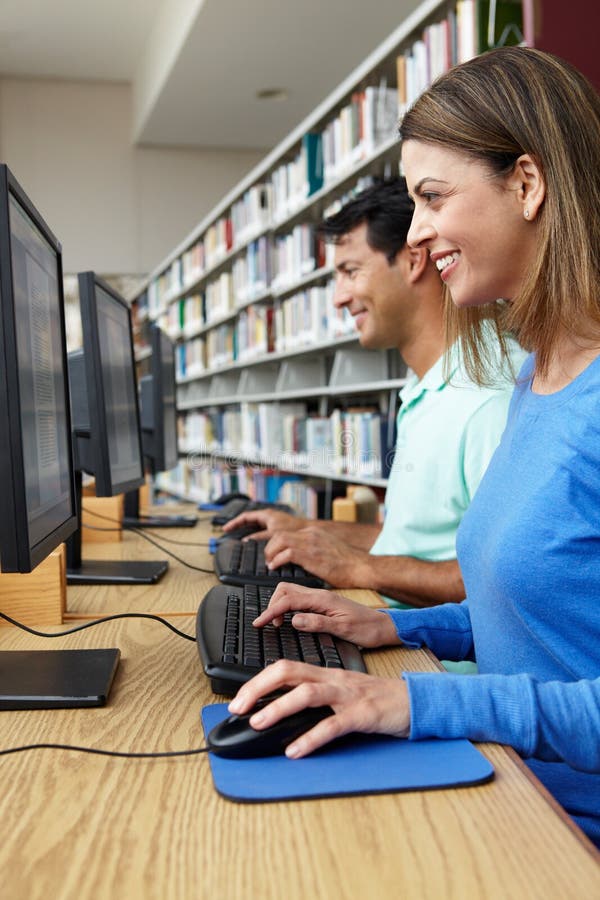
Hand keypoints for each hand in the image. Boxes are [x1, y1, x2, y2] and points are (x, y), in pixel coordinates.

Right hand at [222, 508, 305, 539]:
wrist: (308, 531)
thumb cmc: (293, 529)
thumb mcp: (272, 534)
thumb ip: (258, 537)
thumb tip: (246, 541)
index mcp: (266, 515)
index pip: (245, 516)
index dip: (234, 523)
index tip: (226, 529)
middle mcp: (269, 517)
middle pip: (249, 521)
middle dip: (239, 527)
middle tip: (229, 534)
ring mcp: (273, 523)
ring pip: (256, 527)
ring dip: (247, 532)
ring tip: (238, 541)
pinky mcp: (277, 530)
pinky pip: (262, 532)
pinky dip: (256, 537)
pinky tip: (254, 546)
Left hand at [228, 660, 410, 757]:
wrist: (414, 700)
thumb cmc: (375, 700)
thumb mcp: (341, 694)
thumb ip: (315, 699)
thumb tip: (281, 714)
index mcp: (325, 675)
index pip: (284, 669)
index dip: (257, 681)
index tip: (238, 699)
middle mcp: (332, 680)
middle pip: (289, 672)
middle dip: (259, 687)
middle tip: (238, 707)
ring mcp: (347, 696)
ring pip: (308, 693)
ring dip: (279, 707)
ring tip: (258, 723)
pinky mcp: (362, 714)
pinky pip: (333, 725)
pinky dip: (311, 738)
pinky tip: (295, 750)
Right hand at [252, 582, 399, 647]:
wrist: (386, 627)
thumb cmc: (368, 629)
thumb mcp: (343, 630)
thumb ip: (318, 624)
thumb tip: (294, 620)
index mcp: (323, 599)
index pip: (288, 600)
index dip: (271, 611)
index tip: (259, 623)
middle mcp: (321, 595)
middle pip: (285, 590)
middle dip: (272, 605)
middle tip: (269, 625)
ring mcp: (322, 597)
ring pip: (291, 592)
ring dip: (279, 605)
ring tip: (277, 623)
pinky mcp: (324, 603)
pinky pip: (299, 598)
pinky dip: (287, 606)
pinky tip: (288, 618)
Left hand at [265, 526, 372, 585]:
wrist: (361, 568)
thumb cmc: (348, 565)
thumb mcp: (328, 550)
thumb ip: (314, 549)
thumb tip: (301, 559)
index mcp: (315, 532)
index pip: (288, 532)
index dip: (277, 543)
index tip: (274, 553)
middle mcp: (311, 533)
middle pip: (280, 533)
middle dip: (270, 547)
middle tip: (269, 559)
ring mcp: (310, 542)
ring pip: (279, 540)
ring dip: (271, 552)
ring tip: (270, 564)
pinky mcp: (311, 554)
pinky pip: (286, 553)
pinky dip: (277, 560)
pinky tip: (275, 568)